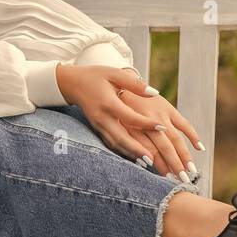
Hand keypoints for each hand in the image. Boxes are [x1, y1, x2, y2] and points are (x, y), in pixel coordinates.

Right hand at [55, 64, 202, 181]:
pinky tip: (135, 159)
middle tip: (155, 158)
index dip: (146, 123)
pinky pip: (111, 144)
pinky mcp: (97, 130)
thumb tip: (155, 94)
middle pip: (121, 137)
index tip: (163, 127)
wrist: (72, 83)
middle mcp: (102, 117)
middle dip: (137, 149)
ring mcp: (98, 126)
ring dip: (131, 154)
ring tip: (148, 163)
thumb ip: (134, 84)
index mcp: (108, 103)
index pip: (130, 116)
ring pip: (116, 144)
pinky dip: (123, 152)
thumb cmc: (96, 76)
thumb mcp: (114, 73)